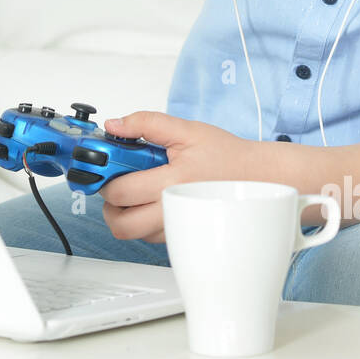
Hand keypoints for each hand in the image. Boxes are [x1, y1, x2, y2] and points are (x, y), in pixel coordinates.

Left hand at [99, 111, 264, 243]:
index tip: (102, 164)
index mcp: (173, 182)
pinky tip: (153, 198)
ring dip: (124, 211)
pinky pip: (147, 235)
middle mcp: (173, 210)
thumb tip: (114, 126)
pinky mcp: (180, 235)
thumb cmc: (226, 155)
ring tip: (137, 188)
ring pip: (131, 232)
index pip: (120, 191)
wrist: (257, 177)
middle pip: (120, 222)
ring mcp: (176, 227)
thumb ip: (147, 123)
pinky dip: (141, 219)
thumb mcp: (187, 130)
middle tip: (117, 180)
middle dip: (109, 200)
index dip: (105, 176)